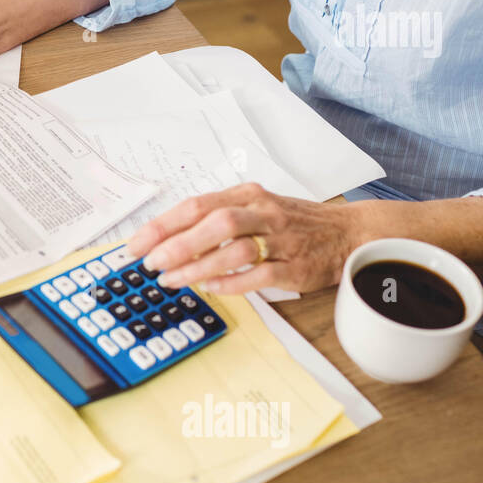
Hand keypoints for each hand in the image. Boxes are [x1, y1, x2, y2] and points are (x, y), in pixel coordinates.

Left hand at [126, 183, 360, 294]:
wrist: (347, 232)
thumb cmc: (292, 222)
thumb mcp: (253, 208)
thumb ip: (215, 219)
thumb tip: (167, 240)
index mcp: (246, 195)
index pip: (197, 205)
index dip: (163, 225)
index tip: (136, 244)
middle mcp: (263, 212)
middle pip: (215, 222)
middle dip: (177, 243)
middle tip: (150, 262)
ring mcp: (281, 239)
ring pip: (235, 249)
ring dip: (198, 265)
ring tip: (171, 279)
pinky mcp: (295, 266)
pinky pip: (260, 274)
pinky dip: (232, 282)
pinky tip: (211, 287)